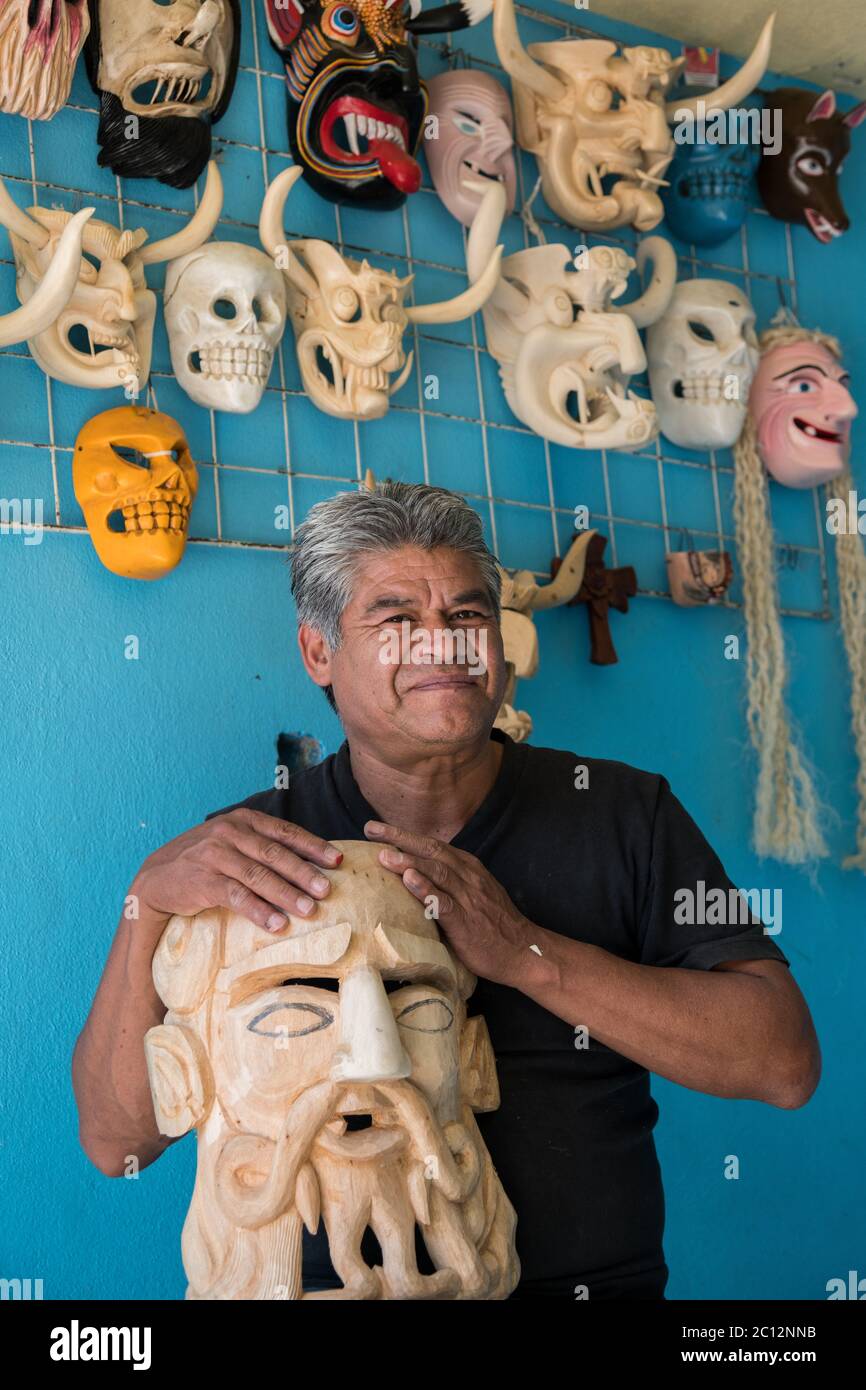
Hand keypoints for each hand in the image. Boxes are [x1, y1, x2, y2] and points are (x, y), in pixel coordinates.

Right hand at [131, 810, 342, 934]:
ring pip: (259, 875)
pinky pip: (237, 896)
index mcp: (243, 821)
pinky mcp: (203, 880)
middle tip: (327, 889)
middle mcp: (230, 833)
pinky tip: (277, 923)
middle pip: (276, 854)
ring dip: (287, 894)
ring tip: (310, 910)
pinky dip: (259, 911)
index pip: (285, 831)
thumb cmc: (205, 861)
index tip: (337, 860)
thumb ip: (263, 846)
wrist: (157, 877)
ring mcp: (215, 855)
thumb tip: (310, 863)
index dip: (313, 846)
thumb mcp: (233, 843)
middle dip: (305, 873)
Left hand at [364, 820, 535, 985]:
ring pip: (437, 871)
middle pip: (430, 850)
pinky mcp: (466, 921)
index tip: (377, 829)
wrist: (523, 951)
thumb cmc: (493, 925)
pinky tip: (409, 880)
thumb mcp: (472, 894)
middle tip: (371, 829)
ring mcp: (468, 898)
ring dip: (409, 861)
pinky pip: (444, 902)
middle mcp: (468, 876)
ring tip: (384, 855)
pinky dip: (426, 889)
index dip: (404, 835)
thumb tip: (410, 878)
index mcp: (467, 868)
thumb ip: (447, 884)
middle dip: (399, 838)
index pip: (431, 845)